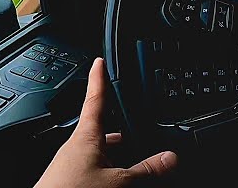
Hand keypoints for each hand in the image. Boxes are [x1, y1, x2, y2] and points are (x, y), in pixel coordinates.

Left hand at [34, 58, 177, 187]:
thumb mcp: (118, 182)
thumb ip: (145, 170)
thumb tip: (169, 158)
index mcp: (85, 137)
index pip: (95, 98)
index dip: (99, 78)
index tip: (99, 61)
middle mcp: (75, 149)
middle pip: (100, 130)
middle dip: (119, 129)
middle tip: (134, 124)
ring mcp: (71, 168)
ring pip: (98, 154)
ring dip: (115, 156)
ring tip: (135, 164)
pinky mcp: (69, 183)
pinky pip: (93, 172)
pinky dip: (109, 174)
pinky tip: (119, 183)